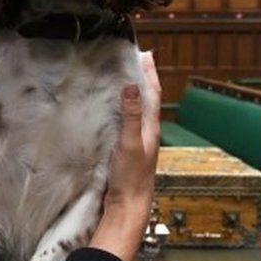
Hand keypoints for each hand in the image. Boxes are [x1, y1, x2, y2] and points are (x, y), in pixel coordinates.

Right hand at [88, 51, 160, 260]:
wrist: (128, 205)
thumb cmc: (132, 177)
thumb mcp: (131, 143)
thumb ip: (132, 115)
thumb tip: (131, 85)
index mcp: (151, 127)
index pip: (153, 93)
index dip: (149, 73)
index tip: (144, 54)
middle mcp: (146, 131)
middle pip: (145, 98)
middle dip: (139, 78)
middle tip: (130, 59)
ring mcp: (136, 140)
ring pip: (135, 110)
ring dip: (129, 92)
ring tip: (118, 77)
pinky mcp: (125, 148)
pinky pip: (124, 122)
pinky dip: (119, 109)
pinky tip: (108, 109)